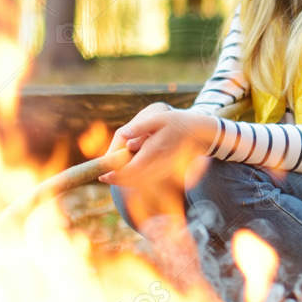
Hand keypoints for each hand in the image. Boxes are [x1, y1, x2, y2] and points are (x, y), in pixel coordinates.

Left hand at [98, 108, 218, 212]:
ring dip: (127, 182)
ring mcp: (165, 170)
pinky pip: (150, 181)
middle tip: (104, 177)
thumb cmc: (176, 121)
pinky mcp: (168, 172)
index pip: (132, 169)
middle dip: (119, 180)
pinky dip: (137, 181)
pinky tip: (128, 176)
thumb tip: (123, 136)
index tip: (103, 175)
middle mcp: (161, 164)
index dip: (116, 174)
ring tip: (113, 177)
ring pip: (143, 183)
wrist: (198, 131)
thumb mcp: (158, 118)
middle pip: (135, 180)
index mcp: (156, 151)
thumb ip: (139, 127)